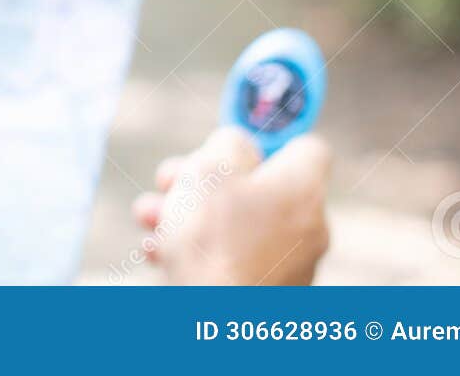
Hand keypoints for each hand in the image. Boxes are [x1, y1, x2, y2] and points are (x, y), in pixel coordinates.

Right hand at [131, 127, 330, 284]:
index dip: (268, 138)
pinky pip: (234, 257)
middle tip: (168, 181)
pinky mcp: (272, 293)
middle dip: (206, 179)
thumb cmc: (213, 238)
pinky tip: (159, 251)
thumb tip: (239, 146)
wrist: (215, 321)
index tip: (233, 143)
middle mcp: (309, 226)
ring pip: (238, 223)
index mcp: (303, 188)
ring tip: (149, 219)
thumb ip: (229, 143)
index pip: (306, 146)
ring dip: (191, 214)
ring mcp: (293, 265)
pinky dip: (200, 250)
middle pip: (259, 186)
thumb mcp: (210, 167)